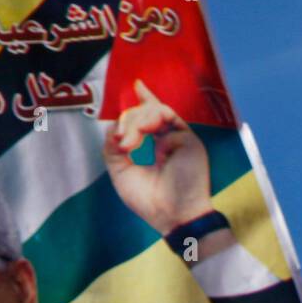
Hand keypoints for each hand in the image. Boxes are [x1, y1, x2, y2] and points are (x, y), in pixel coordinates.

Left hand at [102, 79, 214, 234]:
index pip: (149, 118)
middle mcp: (169, 140)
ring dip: (136, 120)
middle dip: (127, 122)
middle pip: (146, 112)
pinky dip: (151, 119)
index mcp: (156, 148)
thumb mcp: (122, 173)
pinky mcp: (189, 139)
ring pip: (155, 110)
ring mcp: (180, 138)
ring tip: (129, 142)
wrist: (172, 217)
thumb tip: (112, 126)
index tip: (137, 85)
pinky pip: (168, 116)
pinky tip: (144, 135)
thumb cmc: (150, 201)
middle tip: (122, 143)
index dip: (144, 101)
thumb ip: (113, 148)